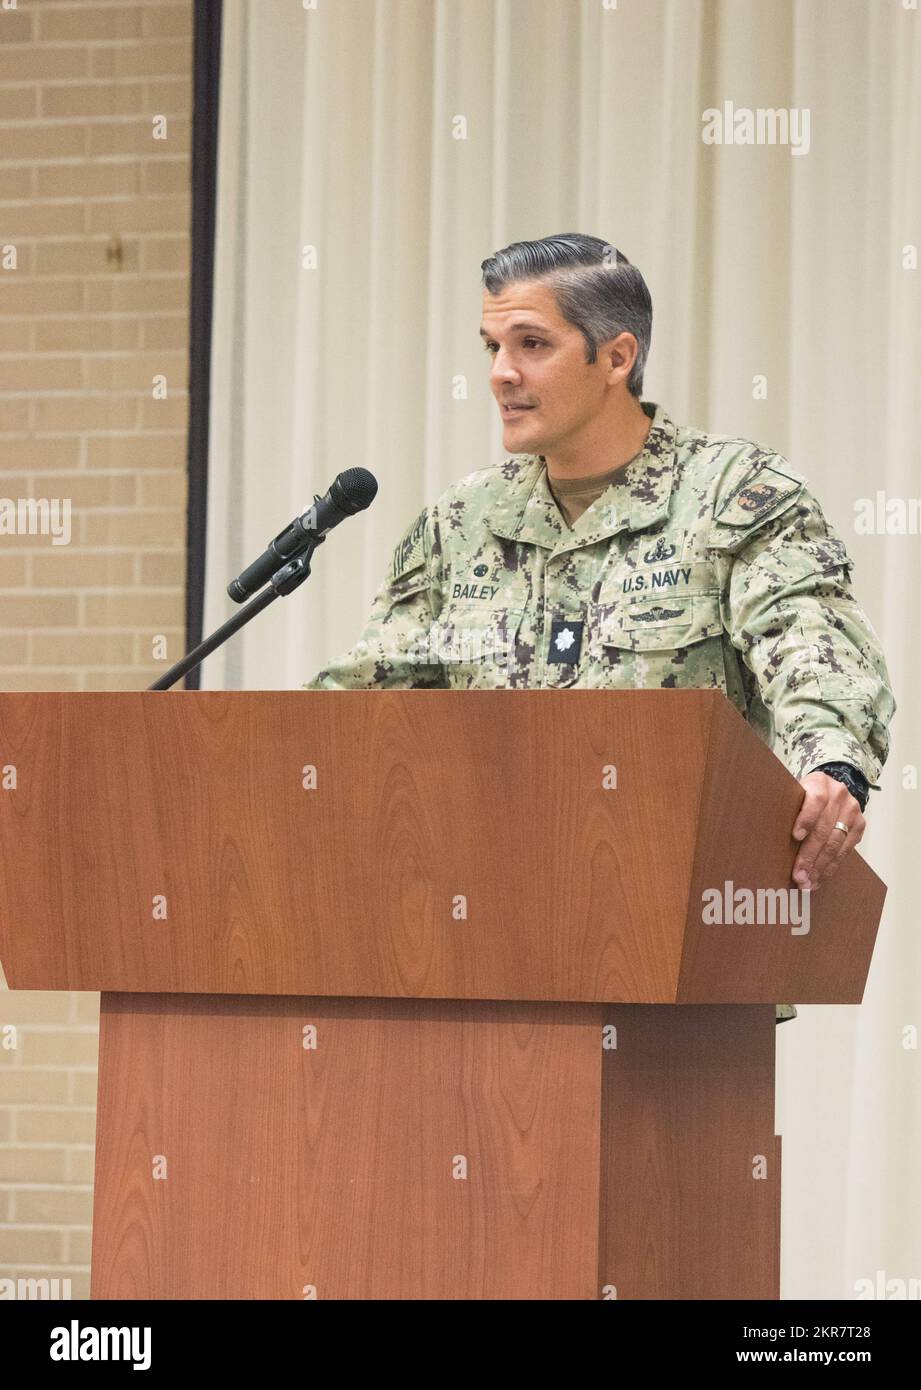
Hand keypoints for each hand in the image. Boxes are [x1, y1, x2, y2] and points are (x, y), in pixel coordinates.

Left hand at [791, 771, 864, 890]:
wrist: (831, 790)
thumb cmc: (805, 797)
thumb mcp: (795, 795)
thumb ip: (788, 809)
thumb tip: (769, 837)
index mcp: (820, 783)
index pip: (815, 800)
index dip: (806, 819)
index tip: (796, 836)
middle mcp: (839, 794)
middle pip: (824, 829)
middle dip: (810, 856)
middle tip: (799, 875)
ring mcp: (852, 810)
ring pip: (835, 843)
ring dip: (820, 867)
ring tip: (808, 882)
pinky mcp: (860, 825)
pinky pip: (845, 850)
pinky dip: (831, 867)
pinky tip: (819, 878)